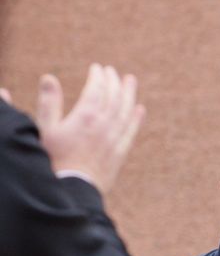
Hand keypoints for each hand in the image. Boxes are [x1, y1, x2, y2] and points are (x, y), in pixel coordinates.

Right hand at [24, 65, 145, 191]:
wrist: (72, 188)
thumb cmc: (54, 158)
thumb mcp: (45, 128)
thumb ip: (49, 102)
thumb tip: (49, 77)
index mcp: (85, 117)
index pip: (97, 90)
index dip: (98, 77)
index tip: (98, 67)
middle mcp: (104, 126)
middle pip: (114, 98)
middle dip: (114, 82)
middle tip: (112, 71)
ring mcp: (114, 139)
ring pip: (126, 112)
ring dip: (129, 94)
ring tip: (130, 81)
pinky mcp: (120, 153)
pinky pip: (132, 131)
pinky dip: (136, 119)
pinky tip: (140, 109)